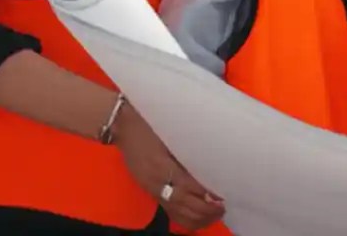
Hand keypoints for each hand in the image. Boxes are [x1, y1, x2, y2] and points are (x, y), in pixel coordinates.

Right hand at [114, 103, 225, 228]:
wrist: (125, 128)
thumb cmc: (151, 127)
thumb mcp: (170, 138)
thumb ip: (187, 154)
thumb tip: (209, 169)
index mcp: (162, 166)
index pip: (187, 186)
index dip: (205, 193)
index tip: (222, 196)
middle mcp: (156, 182)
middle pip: (182, 204)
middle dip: (204, 210)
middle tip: (222, 208)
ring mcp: (152, 189)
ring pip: (176, 212)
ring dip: (197, 218)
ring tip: (214, 214)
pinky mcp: (150, 192)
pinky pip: (169, 211)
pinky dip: (185, 218)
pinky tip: (198, 218)